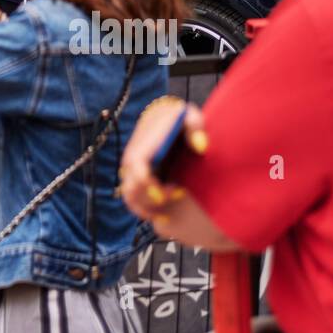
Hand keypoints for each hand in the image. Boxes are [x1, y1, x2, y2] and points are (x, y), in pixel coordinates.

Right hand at [119, 98, 207, 222]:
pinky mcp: (136, 181)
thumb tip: (201, 146)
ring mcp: (132, 171)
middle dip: (151, 199)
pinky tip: (166, 215)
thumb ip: (195, 125)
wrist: (165, 120)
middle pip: (131, 188)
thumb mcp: (189, 117)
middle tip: (179, 193)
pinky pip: (134, 202)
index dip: (145, 184)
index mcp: (142, 145)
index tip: (162, 195)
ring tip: (175, 200)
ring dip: (149, 207)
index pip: (136, 167)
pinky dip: (147, 211)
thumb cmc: (179, 120)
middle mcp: (132, 159)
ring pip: (131, 198)